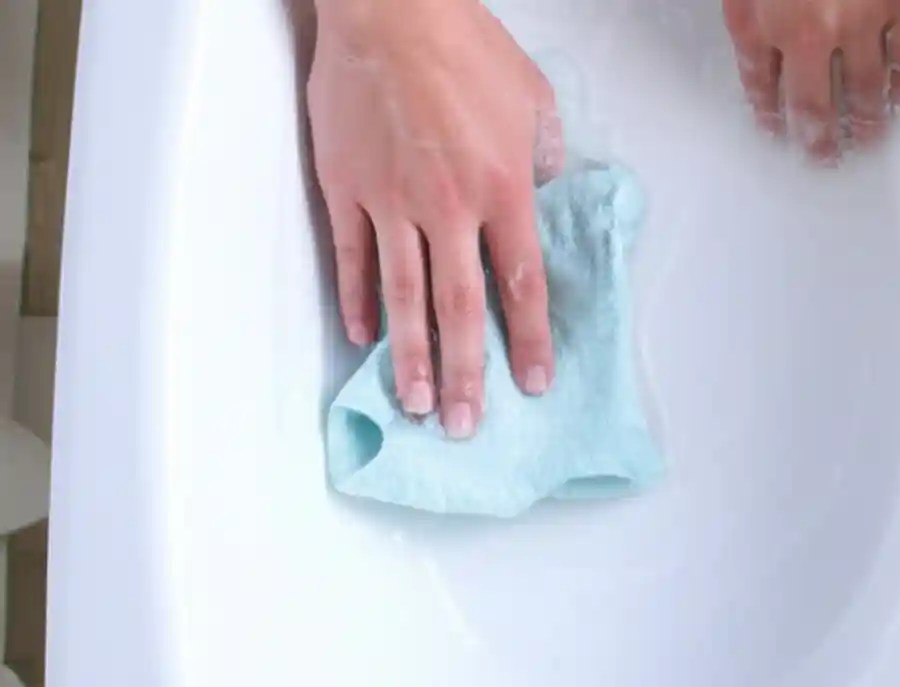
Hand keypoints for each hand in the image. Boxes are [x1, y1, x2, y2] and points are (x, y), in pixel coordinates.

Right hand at [308, 0, 563, 437]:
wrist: (390, 9)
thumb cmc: (466, 47)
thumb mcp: (534, 97)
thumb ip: (547, 156)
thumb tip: (547, 197)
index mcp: (504, 188)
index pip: (522, 284)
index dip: (530, 340)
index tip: (533, 384)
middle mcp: (450, 207)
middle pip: (462, 308)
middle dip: (469, 373)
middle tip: (468, 425)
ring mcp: (392, 201)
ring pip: (403, 297)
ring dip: (412, 357)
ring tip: (418, 405)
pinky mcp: (346, 187)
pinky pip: (352, 257)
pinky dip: (357, 300)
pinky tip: (362, 338)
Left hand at [723, 0, 899, 160]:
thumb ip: (749, 11)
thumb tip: (761, 46)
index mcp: (757, 17)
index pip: (759, 81)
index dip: (767, 111)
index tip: (775, 133)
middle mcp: (805, 31)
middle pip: (810, 103)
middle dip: (817, 139)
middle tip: (824, 159)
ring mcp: (856, 20)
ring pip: (862, 87)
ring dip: (865, 121)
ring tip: (868, 142)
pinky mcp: (899, 2)